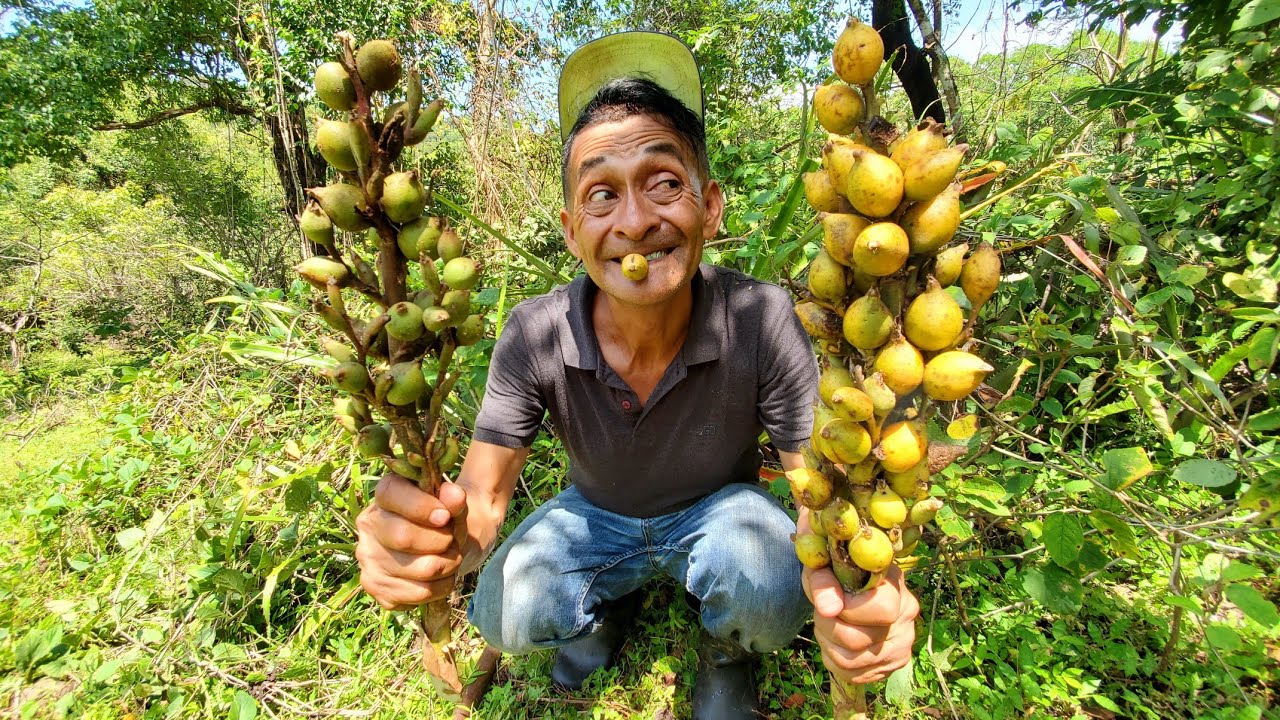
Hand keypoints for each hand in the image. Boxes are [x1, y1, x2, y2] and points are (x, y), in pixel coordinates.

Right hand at [355, 474, 469, 609]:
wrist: (442, 549)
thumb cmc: (444, 522)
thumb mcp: (452, 506)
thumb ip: (454, 499)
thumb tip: (454, 495)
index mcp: (384, 496)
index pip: (391, 494)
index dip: (422, 506)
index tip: (445, 516)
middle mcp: (368, 526)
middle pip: (403, 536)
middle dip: (442, 541)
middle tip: (451, 541)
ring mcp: (369, 559)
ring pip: (420, 569)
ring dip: (448, 565)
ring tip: (450, 558)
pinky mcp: (376, 588)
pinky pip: (419, 593)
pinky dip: (442, 587)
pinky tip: (439, 576)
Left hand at [802, 558, 919, 684]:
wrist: (848, 591)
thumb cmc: (837, 575)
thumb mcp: (825, 567)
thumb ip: (824, 581)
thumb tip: (828, 608)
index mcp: (897, 587)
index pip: (881, 609)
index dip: (847, 608)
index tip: (830, 600)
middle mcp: (906, 619)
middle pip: (859, 639)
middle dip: (829, 627)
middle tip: (822, 613)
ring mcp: (901, 647)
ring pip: (852, 661)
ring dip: (828, 644)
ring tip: (827, 626)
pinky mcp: (889, 667)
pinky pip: (852, 674)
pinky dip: (834, 659)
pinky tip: (835, 641)